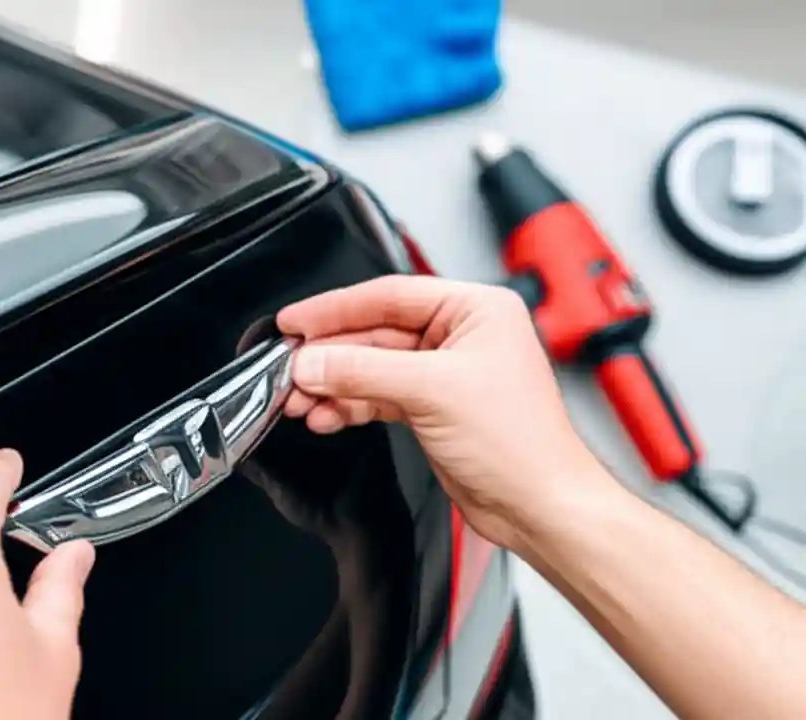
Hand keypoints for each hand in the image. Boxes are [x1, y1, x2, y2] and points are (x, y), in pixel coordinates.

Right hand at [277, 275, 607, 550]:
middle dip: (329, 354)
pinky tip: (324, 415)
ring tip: (298, 398)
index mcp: (476, 309)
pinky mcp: (430, 407)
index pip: (389, 295)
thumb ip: (363, 372)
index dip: (335, 308)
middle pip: (374, 332)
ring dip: (332, 384)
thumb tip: (312, 361)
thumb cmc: (522, 444)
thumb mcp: (432, 391)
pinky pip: (375, 396)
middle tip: (289, 367)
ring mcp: (443, 373)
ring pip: (369, 367)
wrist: (538, 506)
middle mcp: (460, 335)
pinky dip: (347, 406)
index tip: (294, 321)